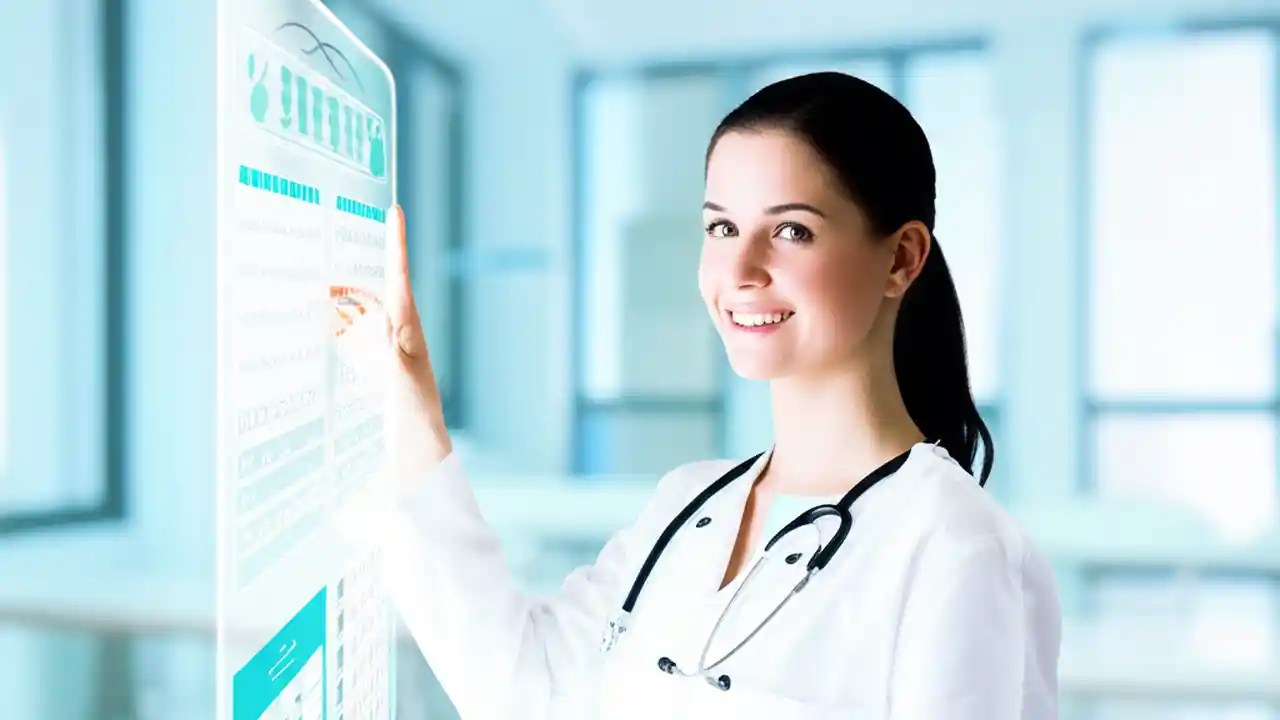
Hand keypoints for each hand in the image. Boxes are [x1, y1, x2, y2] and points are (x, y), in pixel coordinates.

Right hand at [332, 205, 451, 493]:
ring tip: (313, 300)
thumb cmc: (413, 420)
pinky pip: (357, 342)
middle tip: (320, 282)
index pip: (398, 277)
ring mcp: (389, 354)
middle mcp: (399, 337)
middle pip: (375, 294)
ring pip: (363, 317)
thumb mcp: (399, 381)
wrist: (419, 457)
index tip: (395, 210)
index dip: (395, 244)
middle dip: (350, 283)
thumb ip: (385, 351)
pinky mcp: (379, 373)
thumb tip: (368, 322)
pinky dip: (339, 331)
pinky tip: (323, 330)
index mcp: (408, 330)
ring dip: (341, 306)